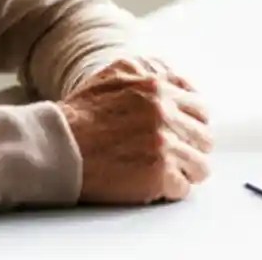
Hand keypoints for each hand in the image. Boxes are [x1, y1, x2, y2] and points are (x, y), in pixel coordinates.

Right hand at [59, 58, 211, 204]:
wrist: (57, 146)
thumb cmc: (81, 114)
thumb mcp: (115, 74)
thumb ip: (150, 71)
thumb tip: (175, 77)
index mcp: (158, 87)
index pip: (200, 108)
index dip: (190, 123)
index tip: (181, 133)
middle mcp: (165, 112)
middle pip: (205, 137)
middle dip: (191, 148)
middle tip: (172, 156)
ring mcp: (164, 144)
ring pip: (201, 165)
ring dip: (184, 171)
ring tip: (163, 173)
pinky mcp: (158, 174)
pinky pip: (183, 188)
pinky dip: (169, 190)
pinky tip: (152, 185)